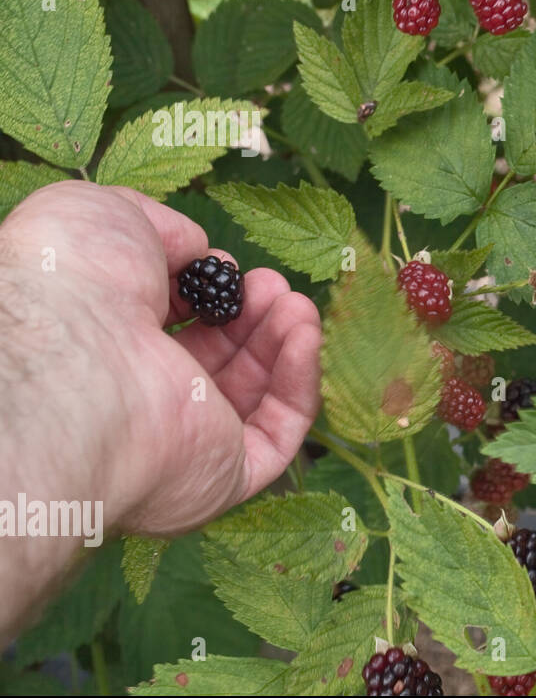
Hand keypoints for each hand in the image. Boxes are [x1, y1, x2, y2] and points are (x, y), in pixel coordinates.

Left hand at [0, 181, 320, 535]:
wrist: (72, 353)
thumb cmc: (68, 282)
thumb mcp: (108, 219)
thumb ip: (164, 230)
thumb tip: (200, 252)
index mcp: (100, 352)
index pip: (167, 334)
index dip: (205, 295)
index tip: (221, 264)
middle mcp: (138, 403)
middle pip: (218, 363)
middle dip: (253, 315)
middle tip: (270, 283)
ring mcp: (182, 445)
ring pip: (254, 398)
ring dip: (284, 342)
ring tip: (296, 302)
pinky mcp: (222, 479)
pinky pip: (278, 437)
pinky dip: (300, 385)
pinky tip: (304, 334)